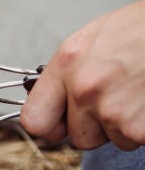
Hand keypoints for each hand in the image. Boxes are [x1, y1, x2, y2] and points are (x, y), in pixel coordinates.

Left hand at [21, 0, 144, 150]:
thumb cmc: (142, 29)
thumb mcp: (92, 38)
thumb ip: (65, 74)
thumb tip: (50, 103)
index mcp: (68, 65)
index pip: (34, 121)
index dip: (50, 126)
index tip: (60, 123)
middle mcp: (86, 91)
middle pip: (78, 138)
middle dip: (96, 126)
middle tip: (117, 99)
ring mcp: (115, 112)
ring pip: (112, 140)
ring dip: (125, 125)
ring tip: (138, 92)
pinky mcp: (141, 129)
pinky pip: (137, 140)